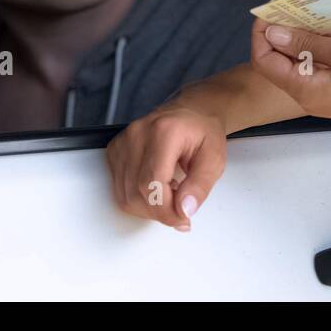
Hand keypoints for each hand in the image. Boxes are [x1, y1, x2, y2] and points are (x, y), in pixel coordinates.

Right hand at [105, 103, 226, 231]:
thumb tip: (184, 210)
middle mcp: (138, 134)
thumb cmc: (203, 132)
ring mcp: (124, 141)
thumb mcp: (214, 159)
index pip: (152, 184)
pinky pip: (119, 188)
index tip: (183, 218)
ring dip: (149, 207)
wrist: (192, 112)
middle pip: (136, 193)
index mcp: (164, 132)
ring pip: (125, 195)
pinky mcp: (116, 149)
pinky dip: (138, 198)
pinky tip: (156, 187)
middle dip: (160, 212)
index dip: (166, 210)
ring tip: (170, 194)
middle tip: (181, 209)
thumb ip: (200, 186)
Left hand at [249, 18, 330, 136]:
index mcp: (304, 88)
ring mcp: (325, 89)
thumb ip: (307, 42)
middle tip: (316, 5)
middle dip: (300, 25)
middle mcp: (309, 91)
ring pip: (312, 52)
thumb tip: (274, 33)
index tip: (275, 8)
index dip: (263, 32)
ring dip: (327, 30)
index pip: (264, 59)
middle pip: (287, 53)